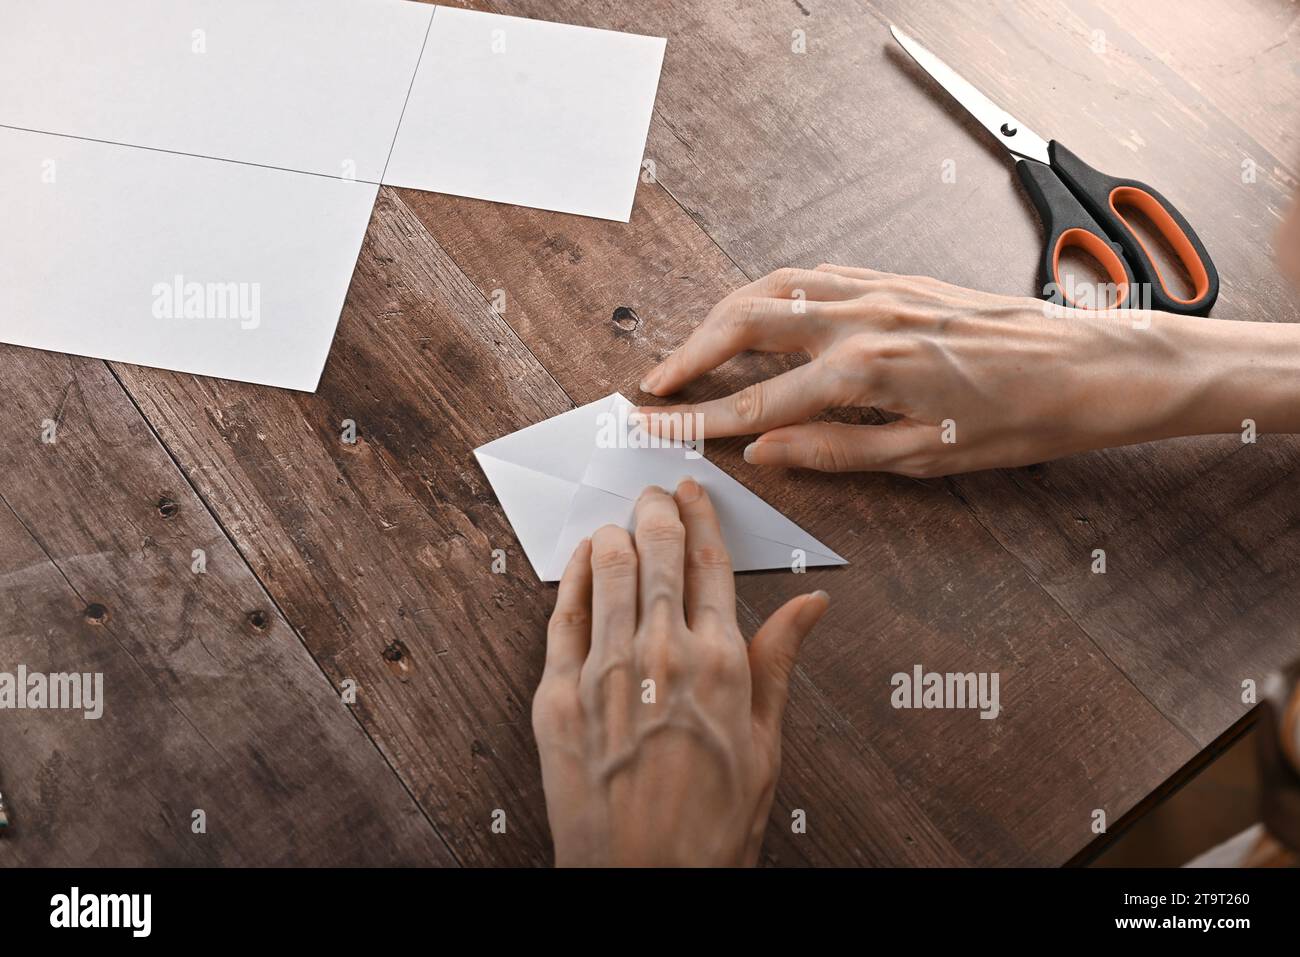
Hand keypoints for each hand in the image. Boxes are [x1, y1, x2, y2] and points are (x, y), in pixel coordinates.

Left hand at [533, 479, 828, 866]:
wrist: (643, 885)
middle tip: (654, 494)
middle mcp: (661, 654)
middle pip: (658, 554)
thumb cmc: (711, 827)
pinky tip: (581, 561)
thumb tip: (812, 603)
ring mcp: (603, 672)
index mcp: (720, 663)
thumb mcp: (765, 746)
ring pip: (609, 572)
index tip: (694, 492)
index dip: (701, 517)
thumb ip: (779, 663)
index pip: (709, 563)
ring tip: (620, 522)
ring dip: (616, 535)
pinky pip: (563, 616)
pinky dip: (574, 577)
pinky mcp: (556, 695)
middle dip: (656, 512)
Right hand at [637, 265, 1299, 475]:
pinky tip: (759, 313)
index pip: (758, 399)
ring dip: (721, 316)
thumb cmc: (1023, 420)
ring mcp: (879, 289)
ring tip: (693, 351)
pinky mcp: (897, 278)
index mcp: (867, 372)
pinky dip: (770, 293)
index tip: (658, 427)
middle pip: (746, 323)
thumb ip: (836, 451)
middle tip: (657, 388)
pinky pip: (813, 276)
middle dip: (691, 354)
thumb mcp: (926, 458)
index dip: (700, 418)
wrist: (1093, 365)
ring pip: (773, 288)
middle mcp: (863, 318)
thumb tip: (767, 451)